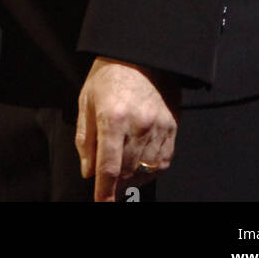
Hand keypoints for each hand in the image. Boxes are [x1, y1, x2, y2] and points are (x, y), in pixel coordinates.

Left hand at [75, 57, 180, 201]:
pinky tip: (140, 167)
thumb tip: (89, 172)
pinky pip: (162, 162)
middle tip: (108, 185)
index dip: (104, 193)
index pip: (108, 167)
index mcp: (112, 117)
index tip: (102, 205)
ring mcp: (158, 127)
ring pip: (145, 170)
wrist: (142, 52)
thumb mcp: (87, 99)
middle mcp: (138, 124)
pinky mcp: (172, 127)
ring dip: (131, 179)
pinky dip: (150, 171)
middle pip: (126, 171)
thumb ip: (86, 138)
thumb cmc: (110, 73)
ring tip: (122, 174)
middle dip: (115, 184)